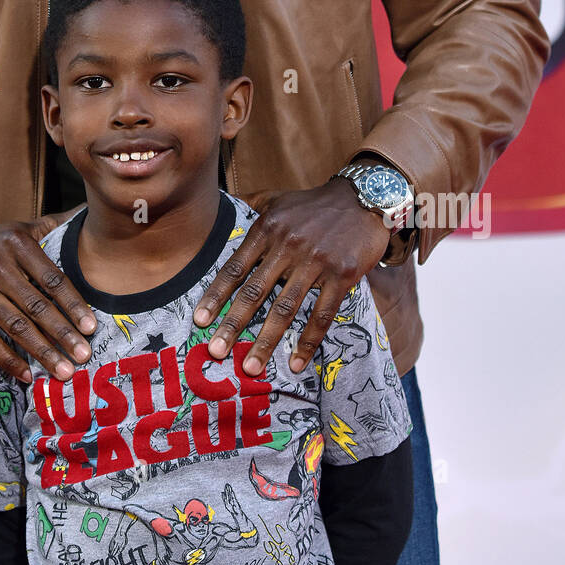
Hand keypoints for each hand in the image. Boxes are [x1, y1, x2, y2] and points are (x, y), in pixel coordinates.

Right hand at [0, 207, 94, 382]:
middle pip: (36, 306)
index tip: (90, 327)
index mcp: (16, 243)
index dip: (73, 304)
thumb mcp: (20, 229)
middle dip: (62, 334)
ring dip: (41, 352)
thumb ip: (55, 225)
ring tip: (62, 372)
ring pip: (14, 326)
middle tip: (83, 357)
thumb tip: (89, 212)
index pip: (52, 278)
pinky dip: (8, 360)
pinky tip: (27, 375)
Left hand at [193, 179, 389, 375]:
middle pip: (255, 291)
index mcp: (267, 230)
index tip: (200, 320)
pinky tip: (296, 364)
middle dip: (233, 323)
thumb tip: (221, 204)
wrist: (364, 197)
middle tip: (214, 351)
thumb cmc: (313, 203)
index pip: (235, 267)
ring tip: (250, 367)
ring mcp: (315, 262)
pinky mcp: (342, 275)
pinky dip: (308, 341)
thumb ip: (247, 203)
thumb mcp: (276, 198)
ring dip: (266, 341)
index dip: (216, 295)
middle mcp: (287, 246)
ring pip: (285, 308)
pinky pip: (322, 314)